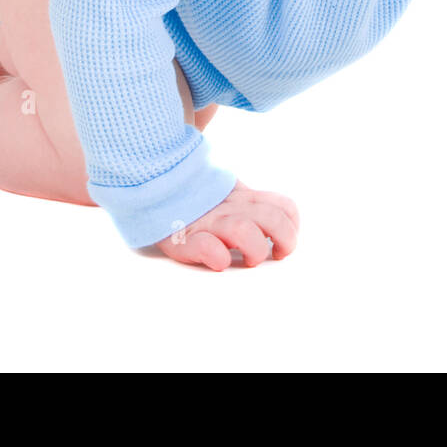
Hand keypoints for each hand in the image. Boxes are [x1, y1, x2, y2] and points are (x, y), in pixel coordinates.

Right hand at [154, 180, 299, 270]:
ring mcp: (208, 222)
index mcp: (243, 196)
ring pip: (245, 232)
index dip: (292, 226)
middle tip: (274, 255)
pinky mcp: (184, 238)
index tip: (282, 243)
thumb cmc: (196, 200)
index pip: (284, 206)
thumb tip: (280, 224)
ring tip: (248, 260)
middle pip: (273, 219)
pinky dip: (218, 257)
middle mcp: (230, 207)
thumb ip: (251, 204)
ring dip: (254, 250)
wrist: (153, 185)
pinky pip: (208, 248)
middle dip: (285, 241)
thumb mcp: (228, 193)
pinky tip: (218, 261)